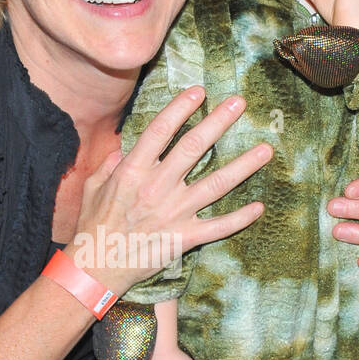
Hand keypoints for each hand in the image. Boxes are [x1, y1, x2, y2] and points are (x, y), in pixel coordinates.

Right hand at [65, 88, 271, 295]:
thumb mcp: (93, 187)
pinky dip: (240, 219)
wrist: (97, 267)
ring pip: (216, 184)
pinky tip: (259, 207)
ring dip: (243, 166)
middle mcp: (157, 188)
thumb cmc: (93, 225)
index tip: (199, 91)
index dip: (180, 108)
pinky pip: (218, 227)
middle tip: (239, 103)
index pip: (160, 131)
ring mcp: (174, 213)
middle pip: (193, 148)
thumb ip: (110, 164)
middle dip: (218, 123)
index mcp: (133, 171)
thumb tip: (122, 149)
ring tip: (265, 150)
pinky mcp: (184, 237)